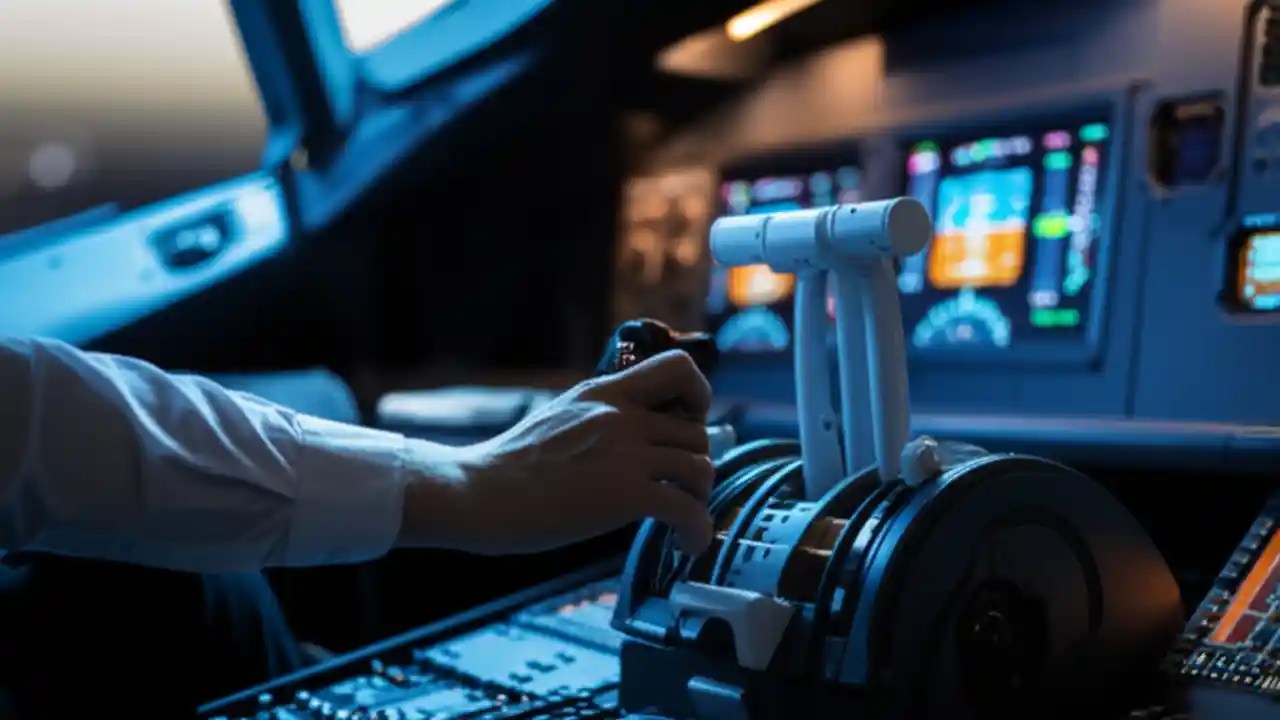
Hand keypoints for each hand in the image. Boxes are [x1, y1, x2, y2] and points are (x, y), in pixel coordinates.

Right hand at [397, 350, 715, 555]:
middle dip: (695, 463)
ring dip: (699, 499)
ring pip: (701, 468)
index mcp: (604, 392)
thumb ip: (601, 419)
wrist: (476, 493)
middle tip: (676, 489)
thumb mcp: (561, 417)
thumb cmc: (510, 468)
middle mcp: (621, 416)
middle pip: (698, 431)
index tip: (685, 424)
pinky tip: (684, 545)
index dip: (698, 396)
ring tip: (680, 521)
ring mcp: (625, 454)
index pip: (679, 366)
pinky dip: (698, 531)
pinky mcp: (625, 495)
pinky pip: (689, 510)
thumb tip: (635, 436)